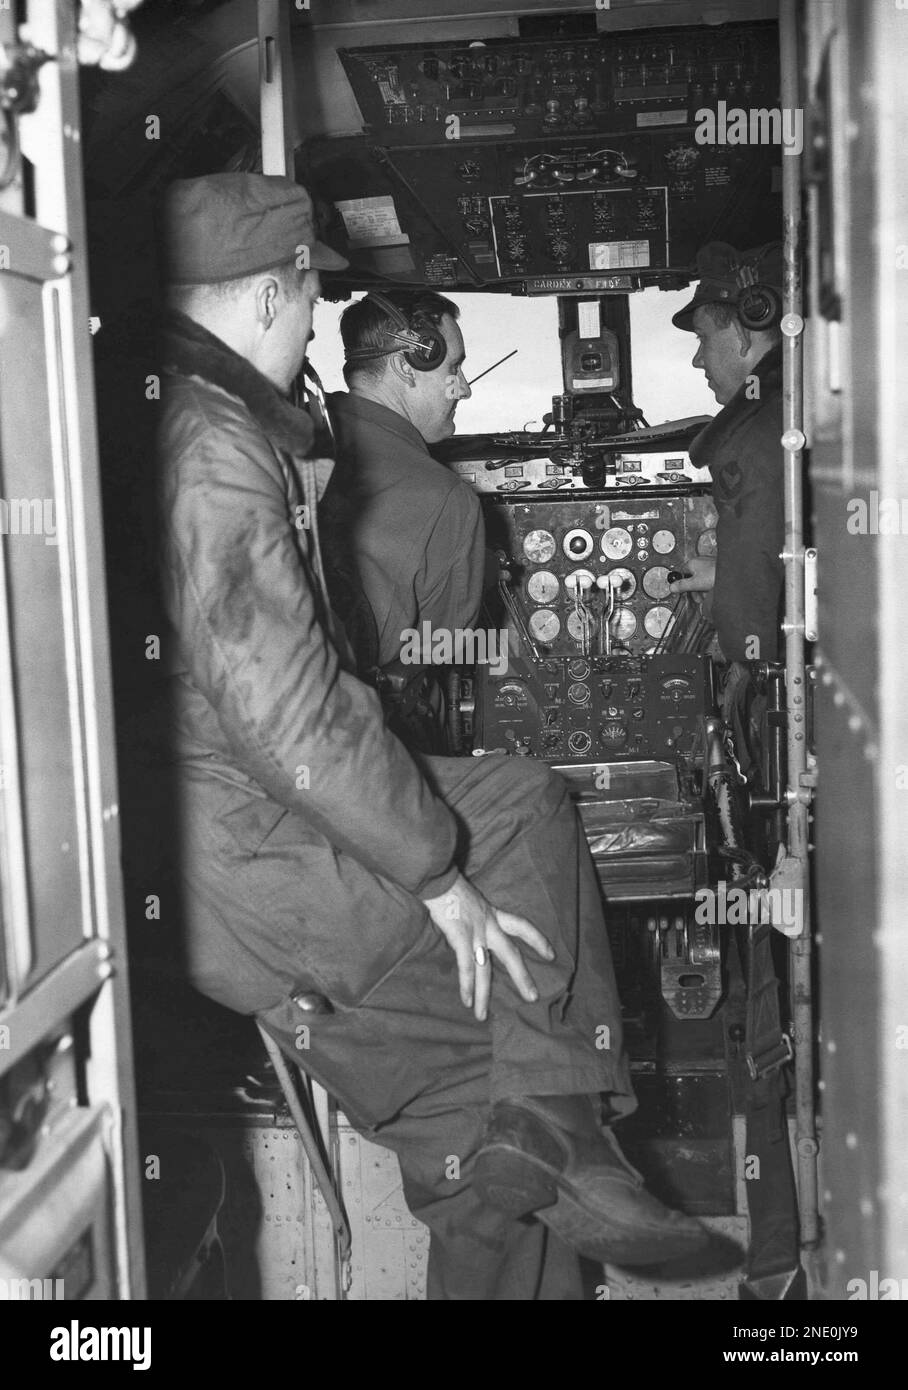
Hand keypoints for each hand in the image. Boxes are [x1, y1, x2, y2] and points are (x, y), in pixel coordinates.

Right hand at [422, 872, 554, 1020]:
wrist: (436, 875)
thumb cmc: (447, 885)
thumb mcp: (470, 897)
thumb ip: (474, 914)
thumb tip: (470, 925)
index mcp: (492, 913)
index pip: (521, 926)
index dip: (537, 940)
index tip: (550, 954)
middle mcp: (488, 923)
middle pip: (510, 953)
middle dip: (521, 977)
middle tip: (533, 997)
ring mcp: (475, 931)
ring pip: (484, 968)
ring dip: (484, 994)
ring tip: (483, 1016)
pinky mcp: (460, 936)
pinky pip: (465, 966)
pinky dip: (466, 985)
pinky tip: (467, 1000)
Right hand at [667, 557, 715, 594]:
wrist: (734, 573)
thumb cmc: (716, 575)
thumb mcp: (696, 584)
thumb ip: (682, 585)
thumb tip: (672, 587)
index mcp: (692, 563)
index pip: (681, 575)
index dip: (683, 586)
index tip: (685, 593)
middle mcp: (700, 561)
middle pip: (692, 578)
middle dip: (695, 590)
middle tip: (698, 598)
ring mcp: (709, 564)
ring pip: (701, 579)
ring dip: (703, 589)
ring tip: (708, 595)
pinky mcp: (716, 568)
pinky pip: (710, 578)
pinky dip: (710, 585)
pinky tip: (714, 590)